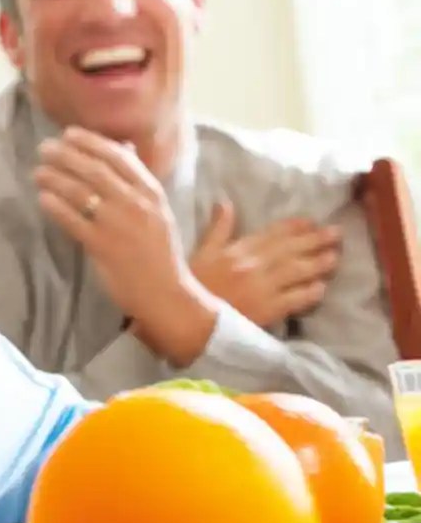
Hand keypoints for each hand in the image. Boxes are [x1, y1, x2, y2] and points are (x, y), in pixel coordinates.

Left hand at [34, 127, 217, 365]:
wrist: (166, 292)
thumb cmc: (159, 250)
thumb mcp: (158, 210)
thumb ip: (139, 181)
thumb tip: (123, 148)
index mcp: (151, 192)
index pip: (117, 156)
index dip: (90, 142)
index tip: (68, 134)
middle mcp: (136, 203)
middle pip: (95, 169)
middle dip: (66, 155)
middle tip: (44, 148)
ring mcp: (118, 224)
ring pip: (81, 192)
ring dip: (55, 178)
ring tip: (38, 172)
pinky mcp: (102, 246)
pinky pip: (73, 221)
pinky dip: (56, 207)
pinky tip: (42, 199)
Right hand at [191, 201, 340, 325]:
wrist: (186, 319)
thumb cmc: (192, 285)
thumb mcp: (201, 252)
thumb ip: (217, 229)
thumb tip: (225, 203)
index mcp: (238, 250)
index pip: (272, 234)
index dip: (294, 227)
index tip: (311, 221)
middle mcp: (253, 265)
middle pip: (290, 250)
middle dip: (315, 240)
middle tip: (336, 233)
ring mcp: (262, 288)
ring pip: (296, 272)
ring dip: (318, 264)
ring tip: (335, 257)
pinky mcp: (266, 311)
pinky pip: (293, 299)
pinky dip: (308, 293)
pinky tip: (321, 288)